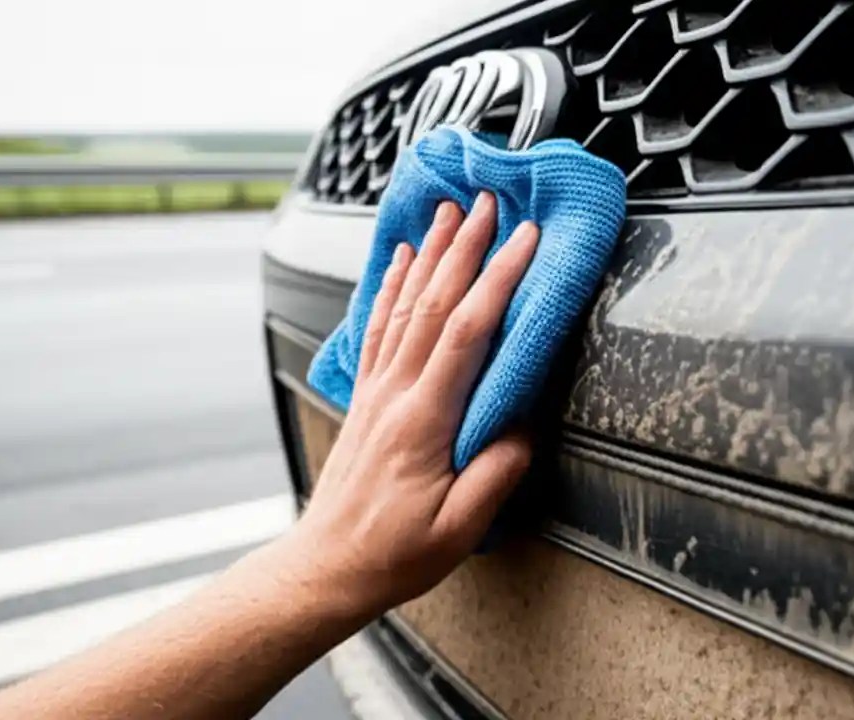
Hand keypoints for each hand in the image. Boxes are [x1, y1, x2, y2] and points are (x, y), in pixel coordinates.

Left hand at [290, 192, 537, 615]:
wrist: (328, 566)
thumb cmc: (393, 553)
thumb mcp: (460, 527)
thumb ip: (496, 471)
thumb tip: (525, 423)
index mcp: (425, 419)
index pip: (468, 332)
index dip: (500, 280)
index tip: (525, 241)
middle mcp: (396, 393)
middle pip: (434, 302)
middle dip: (465, 246)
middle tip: (487, 202)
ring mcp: (377, 391)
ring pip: (405, 305)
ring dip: (429, 254)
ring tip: (446, 212)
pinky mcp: (367, 397)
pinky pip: (378, 327)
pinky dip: (392, 286)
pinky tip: (402, 261)